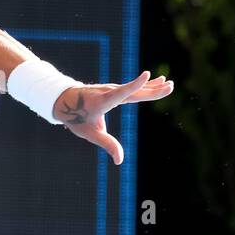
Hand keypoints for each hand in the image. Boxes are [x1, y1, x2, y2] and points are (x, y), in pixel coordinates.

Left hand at [52, 71, 173, 164]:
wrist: (64, 101)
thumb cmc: (76, 118)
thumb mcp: (90, 133)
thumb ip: (107, 144)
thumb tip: (120, 161)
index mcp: (103, 101)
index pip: (121, 92)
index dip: (134, 85)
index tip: (146, 74)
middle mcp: (108, 92)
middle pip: (133, 91)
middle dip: (152, 88)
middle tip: (170, 85)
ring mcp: (111, 89)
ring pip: (134, 88)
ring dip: (151, 86)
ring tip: (168, 83)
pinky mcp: (113, 89)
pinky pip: (131, 88)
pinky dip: (144, 85)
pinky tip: (156, 81)